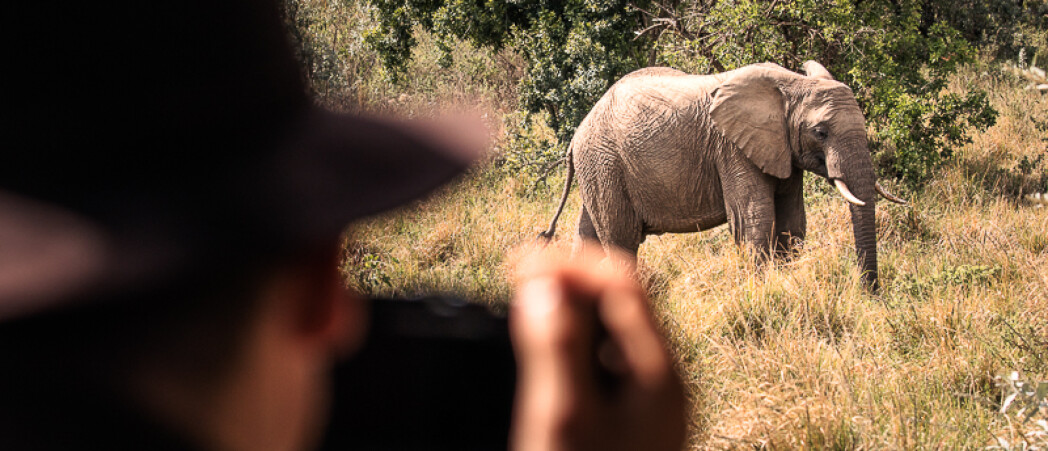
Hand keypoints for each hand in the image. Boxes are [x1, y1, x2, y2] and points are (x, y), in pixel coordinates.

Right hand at [509, 247, 685, 450]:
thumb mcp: (565, 415)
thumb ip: (557, 348)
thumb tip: (541, 286)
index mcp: (658, 371)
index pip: (622, 283)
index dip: (570, 262)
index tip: (521, 261)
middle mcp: (665, 379)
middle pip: (624, 300)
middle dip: (572, 278)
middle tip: (521, 273)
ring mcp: (655, 399)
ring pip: (617, 329)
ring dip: (575, 307)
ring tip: (531, 301)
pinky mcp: (639, 416)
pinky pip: (613, 358)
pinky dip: (581, 339)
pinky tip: (553, 348)